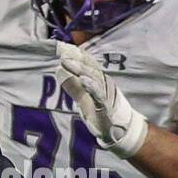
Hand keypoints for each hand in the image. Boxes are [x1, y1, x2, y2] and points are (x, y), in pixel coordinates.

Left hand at [56, 41, 147, 157]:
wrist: (117, 130)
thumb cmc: (100, 112)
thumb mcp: (84, 98)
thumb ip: (73, 86)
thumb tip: (59, 72)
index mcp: (98, 81)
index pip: (87, 65)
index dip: (76, 55)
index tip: (63, 47)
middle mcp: (103, 84)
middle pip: (89, 68)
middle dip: (75, 59)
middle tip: (61, 52)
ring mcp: (105, 93)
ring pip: (93, 78)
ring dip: (80, 69)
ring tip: (67, 62)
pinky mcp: (106, 105)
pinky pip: (98, 93)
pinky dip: (91, 85)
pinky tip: (82, 79)